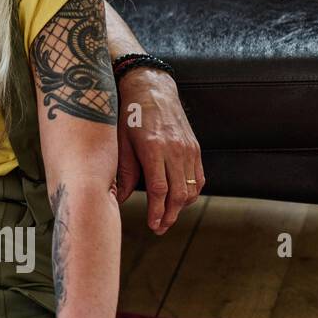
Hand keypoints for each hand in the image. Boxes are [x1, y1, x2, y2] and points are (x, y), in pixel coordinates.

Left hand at [114, 68, 205, 234]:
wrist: (152, 89)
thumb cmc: (130, 115)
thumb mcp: (121, 141)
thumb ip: (123, 170)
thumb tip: (118, 198)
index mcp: (153, 149)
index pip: (159, 190)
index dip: (157, 211)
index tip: (153, 225)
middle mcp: (175, 150)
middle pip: (179, 194)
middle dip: (170, 215)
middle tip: (160, 228)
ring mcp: (188, 149)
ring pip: (191, 188)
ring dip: (182, 207)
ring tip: (168, 217)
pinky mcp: (195, 148)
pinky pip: (198, 177)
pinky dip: (192, 192)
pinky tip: (181, 200)